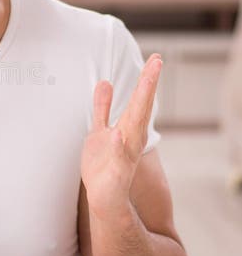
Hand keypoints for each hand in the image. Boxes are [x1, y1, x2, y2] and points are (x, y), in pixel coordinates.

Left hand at [80, 54, 161, 219]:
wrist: (105, 197)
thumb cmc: (104, 163)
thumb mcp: (100, 130)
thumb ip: (103, 107)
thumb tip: (105, 82)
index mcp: (129, 128)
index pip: (140, 100)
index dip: (147, 79)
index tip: (155, 58)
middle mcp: (131, 138)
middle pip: (141, 108)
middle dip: (147, 86)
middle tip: (156, 62)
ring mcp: (125, 155)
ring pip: (133, 129)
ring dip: (139, 109)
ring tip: (144, 87)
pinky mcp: (116, 173)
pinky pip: (118, 159)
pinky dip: (118, 146)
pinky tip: (117, 132)